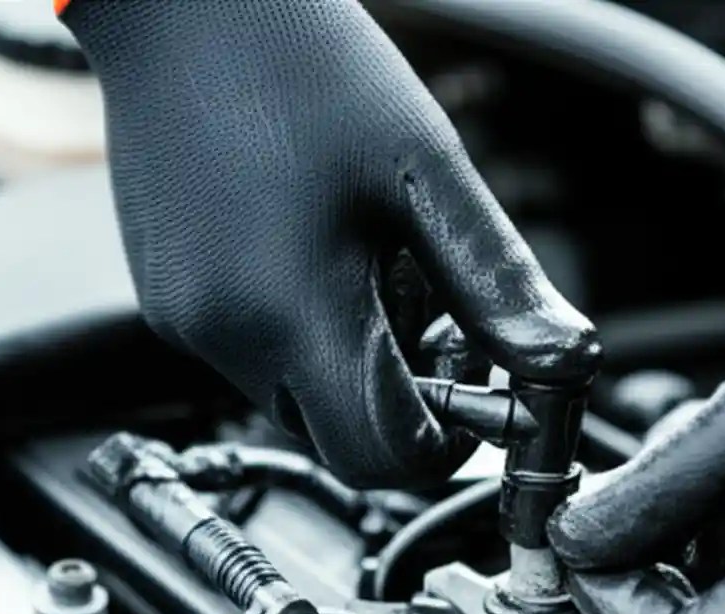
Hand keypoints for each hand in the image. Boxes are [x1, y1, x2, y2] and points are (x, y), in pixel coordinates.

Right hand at [59, 1, 597, 487]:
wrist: (184, 9)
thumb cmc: (304, 68)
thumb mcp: (424, 172)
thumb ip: (492, 282)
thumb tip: (559, 361)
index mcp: (292, 310)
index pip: (382, 457)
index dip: (444, 442)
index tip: (477, 392)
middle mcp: (224, 335)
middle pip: (337, 435)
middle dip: (398, 394)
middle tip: (428, 303)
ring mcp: (184, 321)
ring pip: (293, 396)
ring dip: (346, 359)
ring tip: (365, 258)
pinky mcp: (166, 301)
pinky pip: (249, 354)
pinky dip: (296, 329)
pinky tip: (310, 247)